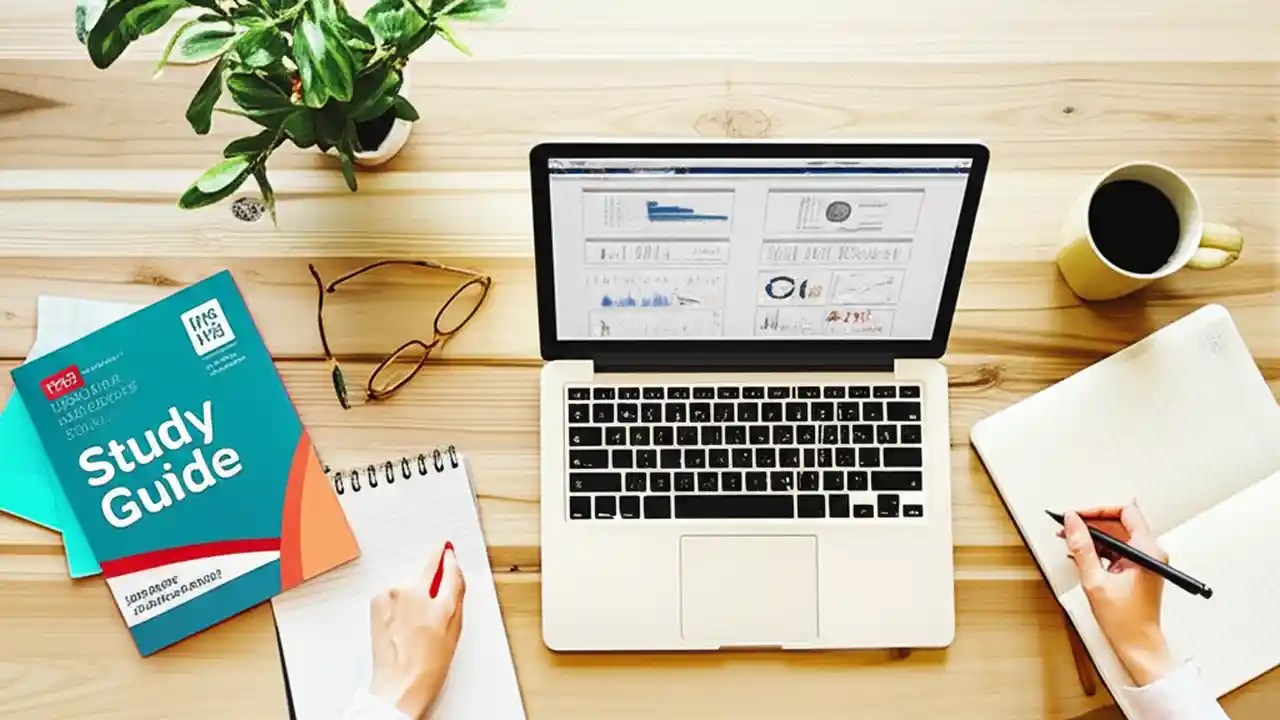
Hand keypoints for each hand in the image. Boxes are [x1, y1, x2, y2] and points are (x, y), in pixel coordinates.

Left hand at [368, 541, 465, 718]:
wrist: (398, 684)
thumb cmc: (427, 664)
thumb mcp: (454, 627)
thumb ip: (456, 591)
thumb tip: (453, 567)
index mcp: (432, 598)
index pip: (443, 564)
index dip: (447, 557)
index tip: (448, 552)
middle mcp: (408, 591)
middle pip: (425, 573)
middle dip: (432, 581)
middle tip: (435, 606)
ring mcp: (389, 595)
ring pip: (409, 584)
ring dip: (414, 594)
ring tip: (417, 624)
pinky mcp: (376, 602)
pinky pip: (394, 593)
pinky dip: (400, 602)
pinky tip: (404, 623)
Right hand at [1060, 504, 1175, 685]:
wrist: (1138, 646)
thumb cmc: (1125, 621)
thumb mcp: (1095, 581)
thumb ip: (1082, 547)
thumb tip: (1072, 522)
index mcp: (1147, 552)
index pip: (1125, 512)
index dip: (1097, 511)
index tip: (1077, 516)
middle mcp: (1150, 553)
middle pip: (1120, 523)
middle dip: (1091, 523)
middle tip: (1068, 527)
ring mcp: (1145, 562)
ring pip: (1116, 537)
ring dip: (1092, 537)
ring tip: (1070, 541)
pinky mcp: (1138, 570)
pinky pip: (1116, 550)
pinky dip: (1098, 550)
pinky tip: (1081, 555)